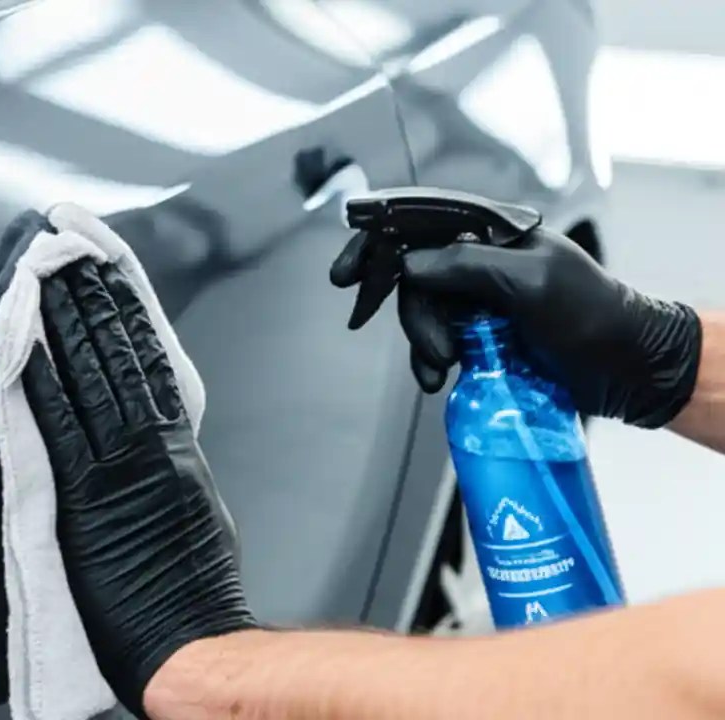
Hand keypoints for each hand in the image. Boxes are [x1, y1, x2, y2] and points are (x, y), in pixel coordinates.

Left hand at [22, 259, 255, 716]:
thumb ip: (166, 463)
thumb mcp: (193, 511)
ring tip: (53, 277)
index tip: (114, 273)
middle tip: (76, 253)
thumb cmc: (186, 588)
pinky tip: (29, 344)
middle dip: (96, 303)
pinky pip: (56, 426)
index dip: (130, 315)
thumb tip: (155, 429)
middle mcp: (148, 450)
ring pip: (90, 382)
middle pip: (120, 361)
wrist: (176, 645)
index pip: (152, 365)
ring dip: (69, 327)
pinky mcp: (78, 496)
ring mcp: (114, 470)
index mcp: (176, 451)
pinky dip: (42, 382)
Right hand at [333, 224, 701, 427]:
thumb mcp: (530, 282)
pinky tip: (442, 378)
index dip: (376, 243)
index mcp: (494, 231)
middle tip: (431, 348)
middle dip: (411, 314)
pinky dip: (429, 361)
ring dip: (423, 344)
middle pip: (412, 275)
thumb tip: (410, 265)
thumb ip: (465, 265)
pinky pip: (435, 341)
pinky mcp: (479, 334)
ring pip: (421, 313)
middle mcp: (481, 259)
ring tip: (446, 368)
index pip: (419, 221)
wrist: (628, 371)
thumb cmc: (594, 317)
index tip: (347, 277)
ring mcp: (479, 297)